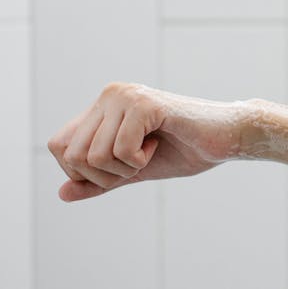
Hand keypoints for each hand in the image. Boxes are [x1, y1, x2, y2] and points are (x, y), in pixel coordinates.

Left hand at [47, 82, 243, 201]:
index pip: (59, 145)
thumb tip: (61, 193)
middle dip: (103, 175)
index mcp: (103, 106)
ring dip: (125, 168)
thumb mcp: (133, 171)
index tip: (119, 168)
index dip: (81, 171)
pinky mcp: (145, 104)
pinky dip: (140, 160)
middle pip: (71, 153)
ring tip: (151, 151)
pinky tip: (159, 143)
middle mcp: (109, 94)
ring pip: (93, 155)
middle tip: (138, 163)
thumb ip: (98, 182)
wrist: (227, 138)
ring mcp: (125, 96)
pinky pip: (120, 150)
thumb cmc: (185, 149)